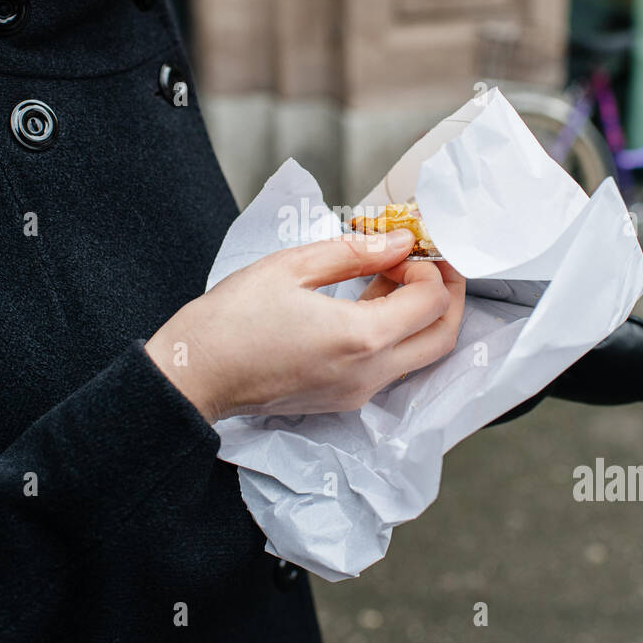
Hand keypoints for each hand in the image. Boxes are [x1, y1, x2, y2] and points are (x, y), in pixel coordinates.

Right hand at [145, 230, 465, 422]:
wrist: (194, 374)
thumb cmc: (232, 319)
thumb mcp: (293, 266)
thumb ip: (356, 253)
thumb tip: (399, 243)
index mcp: (362, 339)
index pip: (432, 302)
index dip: (430, 267)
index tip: (407, 246)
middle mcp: (370, 374)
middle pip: (443, 338)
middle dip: (449, 296)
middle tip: (432, 263)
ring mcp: (358, 393)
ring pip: (420, 355)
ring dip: (420, 315)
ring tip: (390, 276)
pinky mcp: (343, 400)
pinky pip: (391, 367)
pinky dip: (396, 334)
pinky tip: (367, 303)